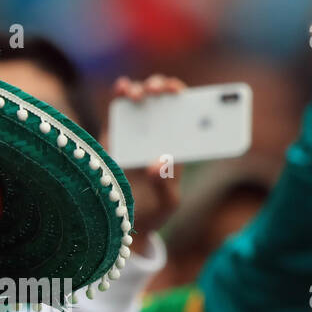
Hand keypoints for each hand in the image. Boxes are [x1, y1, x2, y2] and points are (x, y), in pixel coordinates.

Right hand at [107, 74, 185, 243]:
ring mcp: (134, 130)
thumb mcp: (167, 203)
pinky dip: (120, 92)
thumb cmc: (152, 211)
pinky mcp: (113, 133)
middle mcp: (158, 133)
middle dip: (165, 87)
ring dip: (142, 88)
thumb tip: (157, 162)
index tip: (198, 97)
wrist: (122, 223)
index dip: (196, 100)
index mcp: (178, 145)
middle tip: (164, 92)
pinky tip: (122, 90)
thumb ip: (165, 184)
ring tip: (141, 96)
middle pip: (164, 99)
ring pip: (141, 96)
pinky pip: (116, 106)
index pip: (190, 114)